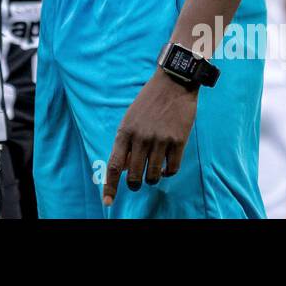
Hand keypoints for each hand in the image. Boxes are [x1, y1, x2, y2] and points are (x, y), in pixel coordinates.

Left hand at [103, 71, 197, 206]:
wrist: (173, 83)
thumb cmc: (149, 101)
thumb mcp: (130, 118)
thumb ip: (126, 142)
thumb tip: (124, 168)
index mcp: (125, 131)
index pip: (114, 165)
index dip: (110, 187)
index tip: (108, 202)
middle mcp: (141, 137)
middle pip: (134, 176)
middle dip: (135, 185)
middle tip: (137, 182)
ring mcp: (160, 140)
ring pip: (153, 176)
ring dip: (152, 178)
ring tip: (153, 172)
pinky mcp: (178, 141)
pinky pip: (172, 169)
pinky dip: (168, 172)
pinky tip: (166, 166)